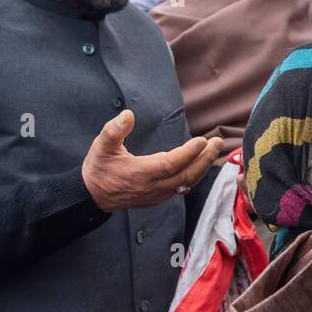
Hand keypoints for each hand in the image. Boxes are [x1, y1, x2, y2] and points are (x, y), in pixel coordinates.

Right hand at [82, 110, 221, 212]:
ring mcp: (158, 194)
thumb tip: (127, 114)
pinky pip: (183, 187)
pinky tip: (202, 163)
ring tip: (215, 149)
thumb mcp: (101, 147)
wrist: (93, 195)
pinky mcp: (159, 196)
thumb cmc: (99, 168)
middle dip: (205, 159)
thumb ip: (113, 130)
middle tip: (218, 142)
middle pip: (186, 175)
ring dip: (203, 166)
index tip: (202, 140)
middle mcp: (153, 186)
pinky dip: (195, 175)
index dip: (188, 153)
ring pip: (187, 182)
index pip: (171, 164)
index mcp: (140, 173)